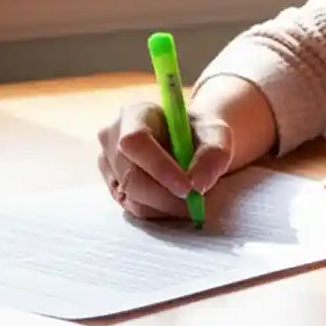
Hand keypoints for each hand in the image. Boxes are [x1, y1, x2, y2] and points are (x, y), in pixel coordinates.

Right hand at [96, 102, 233, 219]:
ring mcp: (108, 164)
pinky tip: (175, 200)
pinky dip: (159, 211)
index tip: (188, 188)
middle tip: (196, 204)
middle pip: (130, 176)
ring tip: (190, 200)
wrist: (188, 143)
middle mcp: (112, 137)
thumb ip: (214, 154)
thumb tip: (198, 184)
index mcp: (134, 114)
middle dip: (166, 196)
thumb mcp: (217, 134)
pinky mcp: (113, 187)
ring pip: (132, 198)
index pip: (135, 142)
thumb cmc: (199, 133)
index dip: (159, 167)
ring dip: (166, 206)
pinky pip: (134, 208)